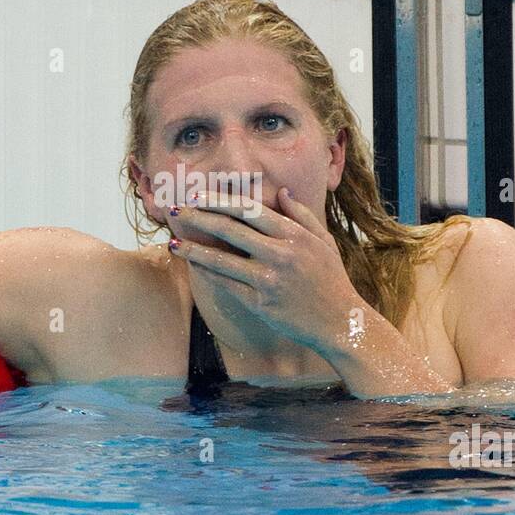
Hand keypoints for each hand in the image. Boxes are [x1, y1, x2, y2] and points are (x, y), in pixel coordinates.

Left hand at [165, 188, 362, 350]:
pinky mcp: (261, 303)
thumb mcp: (324, 242)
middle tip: (176, 211)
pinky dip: (208, 274)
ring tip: (172, 243)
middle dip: (200, 218)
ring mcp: (269, 280)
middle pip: (231, 230)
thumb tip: (281, 193)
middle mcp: (280, 254)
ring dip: (194, 250)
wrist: (341, 322)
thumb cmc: (332, 280)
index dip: (221, 202)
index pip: (250, 211)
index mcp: (294, 235)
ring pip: (222, 260)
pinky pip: (227, 285)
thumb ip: (302, 215)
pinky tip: (193, 265)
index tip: (199, 197)